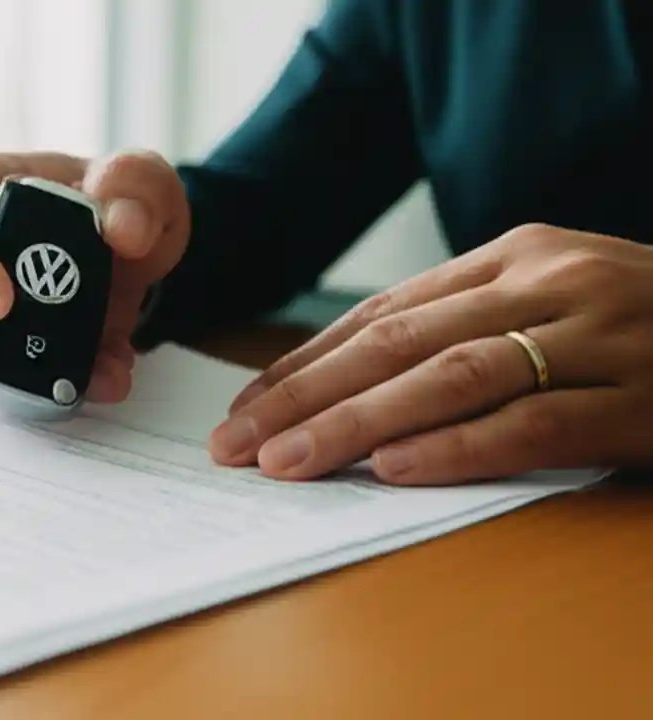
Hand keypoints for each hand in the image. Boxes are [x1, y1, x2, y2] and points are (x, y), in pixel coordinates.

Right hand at [0, 151, 189, 400]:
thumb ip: (134, 184)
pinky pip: (17, 387)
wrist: (138, 245)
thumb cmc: (112, 195)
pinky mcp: (11, 355)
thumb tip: (124, 228)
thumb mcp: (137, 175)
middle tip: (30, 356)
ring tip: (96, 372)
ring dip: (27, 379)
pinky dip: (63, 389)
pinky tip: (108, 376)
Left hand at [210, 223, 652, 484]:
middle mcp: (551, 283)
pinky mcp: (646, 400)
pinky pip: (536, 424)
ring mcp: (601, 338)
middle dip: (304, 397)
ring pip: (452, 378)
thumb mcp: (553, 301)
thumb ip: (468, 327)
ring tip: (288, 462)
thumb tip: (350, 385)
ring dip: (356, 423)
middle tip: (237, 444)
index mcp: (517, 255)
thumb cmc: (643, 325)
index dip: (306, 364)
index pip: (382, 315)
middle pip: (397, 343)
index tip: (247, 407)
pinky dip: (459, 448)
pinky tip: (395, 469)